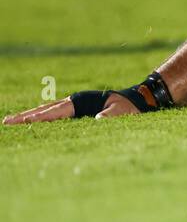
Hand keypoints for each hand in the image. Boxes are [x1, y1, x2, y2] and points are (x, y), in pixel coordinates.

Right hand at [4, 89, 145, 124]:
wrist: (137, 99)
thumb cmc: (130, 107)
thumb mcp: (122, 113)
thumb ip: (109, 117)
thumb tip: (97, 121)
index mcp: (81, 101)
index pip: (55, 112)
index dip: (38, 118)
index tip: (23, 121)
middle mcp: (74, 102)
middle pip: (45, 110)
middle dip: (25, 116)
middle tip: (6, 122)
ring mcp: (75, 105)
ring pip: (47, 111)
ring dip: (30, 117)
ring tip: (12, 122)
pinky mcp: (78, 110)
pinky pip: (56, 115)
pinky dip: (43, 118)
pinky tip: (33, 123)